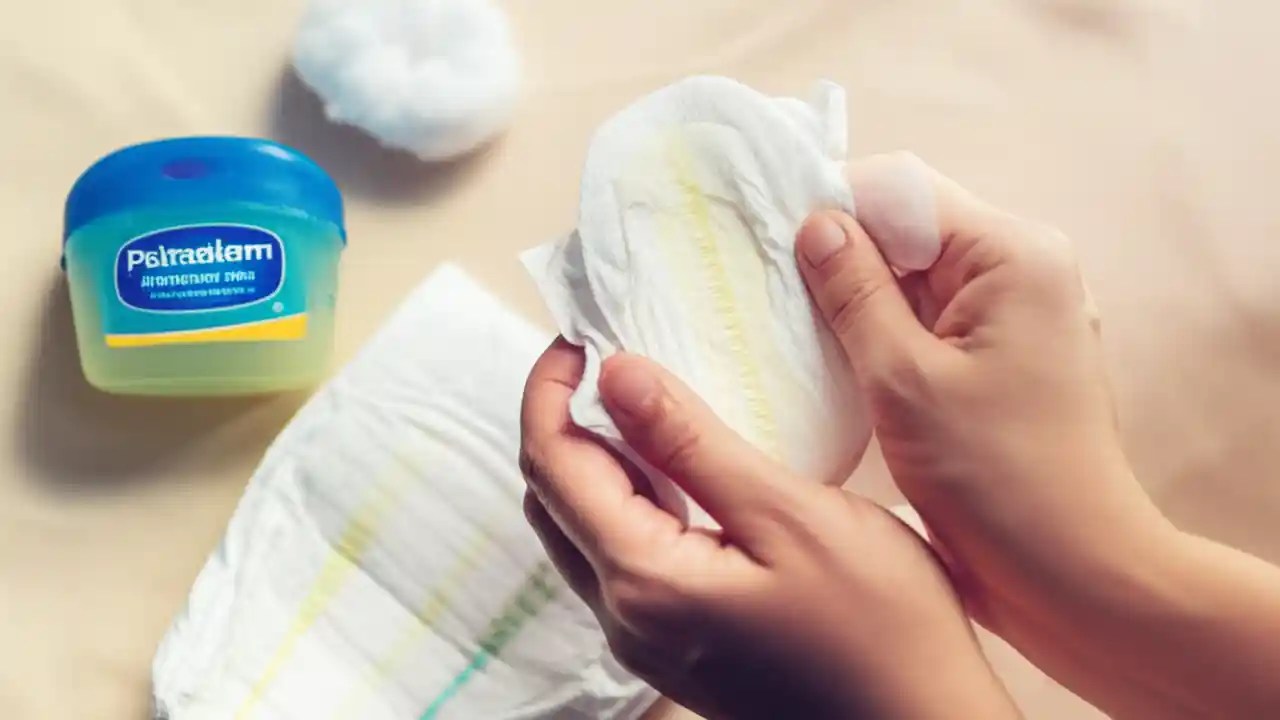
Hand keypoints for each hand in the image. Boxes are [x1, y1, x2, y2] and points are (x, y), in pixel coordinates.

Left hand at [520, 341, 1018, 719]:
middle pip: (552, 500)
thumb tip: (615, 375)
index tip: (581, 338)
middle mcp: (626, 619)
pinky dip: (626, 502)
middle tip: (608, 362)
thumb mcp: (790, 514)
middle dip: (564, 420)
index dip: (550, 390)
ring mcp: (648, 642)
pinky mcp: (678, 648)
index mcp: (642, 580)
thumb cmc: (882, 629)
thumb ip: (692, 444)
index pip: (551, 464)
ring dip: (593, 461)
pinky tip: (677, 472)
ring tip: (643, 405)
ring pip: (581, 531)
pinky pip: (620, 560)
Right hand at [797, 154, 1279, 716]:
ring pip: (914, 277)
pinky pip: (930, 319)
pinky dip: (883, 332)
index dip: (832, 206)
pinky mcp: (1002, 355)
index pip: (903, 191)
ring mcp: (1017, 314)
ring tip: (791, 325)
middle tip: (765, 287)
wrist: (1071, 574)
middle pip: (909, 230)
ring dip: (856, 298)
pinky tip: (835, 360)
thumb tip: (815, 222)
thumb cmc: (995, 480)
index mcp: (1013, 256)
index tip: (766, 239)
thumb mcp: (906, 380)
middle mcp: (1024, 269)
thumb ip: (856, 292)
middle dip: (840, 255)